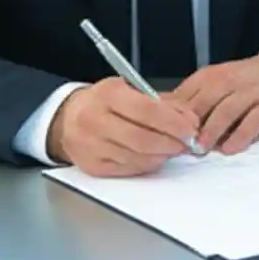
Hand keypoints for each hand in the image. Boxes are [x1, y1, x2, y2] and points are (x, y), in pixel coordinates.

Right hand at [48, 77, 200, 176]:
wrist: (67, 118)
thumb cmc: (104, 102)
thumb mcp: (130, 89)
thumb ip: (162, 102)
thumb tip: (189, 120)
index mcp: (107, 95)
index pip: (147, 111)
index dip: (173, 123)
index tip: (191, 129)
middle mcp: (95, 120)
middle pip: (142, 138)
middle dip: (171, 143)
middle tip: (187, 143)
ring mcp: (91, 146)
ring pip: (136, 157)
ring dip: (162, 156)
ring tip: (173, 149)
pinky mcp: (91, 166)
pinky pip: (127, 169)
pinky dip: (147, 165)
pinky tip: (155, 157)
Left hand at [165, 53, 258, 155]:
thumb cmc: (243, 82)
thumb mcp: (214, 83)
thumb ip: (189, 98)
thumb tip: (155, 111)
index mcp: (209, 77)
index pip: (185, 95)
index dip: (171, 116)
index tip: (162, 134)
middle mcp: (228, 81)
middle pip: (203, 103)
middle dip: (188, 125)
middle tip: (177, 146)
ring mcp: (250, 93)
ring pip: (225, 111)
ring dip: (211, 131)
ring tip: (200, 148)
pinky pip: (252, 122)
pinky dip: (240, 136)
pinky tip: (230, 148)